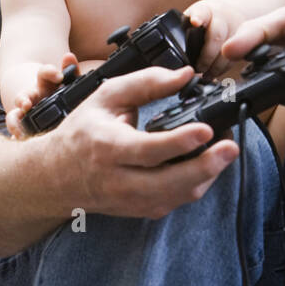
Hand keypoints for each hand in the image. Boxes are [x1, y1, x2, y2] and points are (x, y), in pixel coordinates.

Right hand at [6, 53, 78, 139]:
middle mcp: (31, 98)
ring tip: (19, 133)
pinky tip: (18, 147)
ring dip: (14, 122)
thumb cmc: (57, 91)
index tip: (58, 76)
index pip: (44, 73)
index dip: (50, 72)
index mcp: (44, 84)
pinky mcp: (22, 128)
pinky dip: (15, 140)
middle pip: (23, 96)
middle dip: (23, 100)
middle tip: (26, 104)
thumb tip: (69, 57)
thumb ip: (71, 70)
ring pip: (14, 117)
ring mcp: (25, 114)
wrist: (41, 101)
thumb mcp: (66, 81)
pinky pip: (16, 135)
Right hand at [30, 63, 239, 219]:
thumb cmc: (82, 132)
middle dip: (206, 166)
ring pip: (176, 196)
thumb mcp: (106, 96)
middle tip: (231, 147)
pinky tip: (207, 166)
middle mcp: (119, 180)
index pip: (148, 150)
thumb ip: (146, 82)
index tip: (206, 129)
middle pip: (169, 182)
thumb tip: (186, 74)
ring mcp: (130, 201)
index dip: (180, 142)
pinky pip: (174, 202)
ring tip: (225, 152)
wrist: (53, 177)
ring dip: (206, 176)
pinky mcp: (139, 210)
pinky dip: (195, 186)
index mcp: (107, 148)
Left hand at [183, 0, 250, 79]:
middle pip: (217, 35)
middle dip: (207, 55)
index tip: (195, 22)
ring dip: (216, 65)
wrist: (233, 12)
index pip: (202, 11)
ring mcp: (236, 28)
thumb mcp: (195, 15)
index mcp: (206, 9)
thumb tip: (170, 47)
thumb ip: (185, 27)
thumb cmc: (208, 17)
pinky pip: (236, 57)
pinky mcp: (245, 41)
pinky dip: (224, 68)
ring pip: (229, 48)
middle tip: (198, 67)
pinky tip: (215, 73)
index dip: (199, 17)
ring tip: (205, 74)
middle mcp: (223, 16)